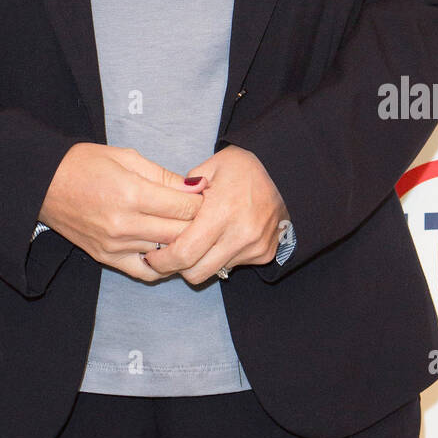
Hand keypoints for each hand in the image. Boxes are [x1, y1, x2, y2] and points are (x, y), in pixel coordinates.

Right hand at [38, 143, 208, 282]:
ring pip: (166, 251)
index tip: (207, 195)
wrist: (44, 183)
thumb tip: (197, 187)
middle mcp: (124, 224)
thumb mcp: (127, 157)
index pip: (184, 207)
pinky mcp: (107, 258)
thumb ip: (164, 175)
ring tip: (187, 227)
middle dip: (198, 222)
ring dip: (182, 241)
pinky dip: (162, 264)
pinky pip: (145, 271)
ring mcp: (115, 246)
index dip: (202, 201)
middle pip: (180, 232)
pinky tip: (167, 250)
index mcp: (131, 193)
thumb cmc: (85, 163)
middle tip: (205, 212)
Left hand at [140, 145, 288, 284]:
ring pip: (214, 271)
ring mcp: (255, 248)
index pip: (184, 253)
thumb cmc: (245, 165)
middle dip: (177, 267)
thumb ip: (183, 192)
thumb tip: (161, 212)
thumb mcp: (210, 167)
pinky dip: (221, 256)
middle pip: (196, 272)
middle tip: (167, 254)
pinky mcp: (264, 254)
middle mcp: (240, 235)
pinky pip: (232, 265)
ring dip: (200, 262)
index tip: (150, 256)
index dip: (162, 260)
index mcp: (222, 212)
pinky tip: (221, 236)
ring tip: (195, 241)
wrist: (287, 169)